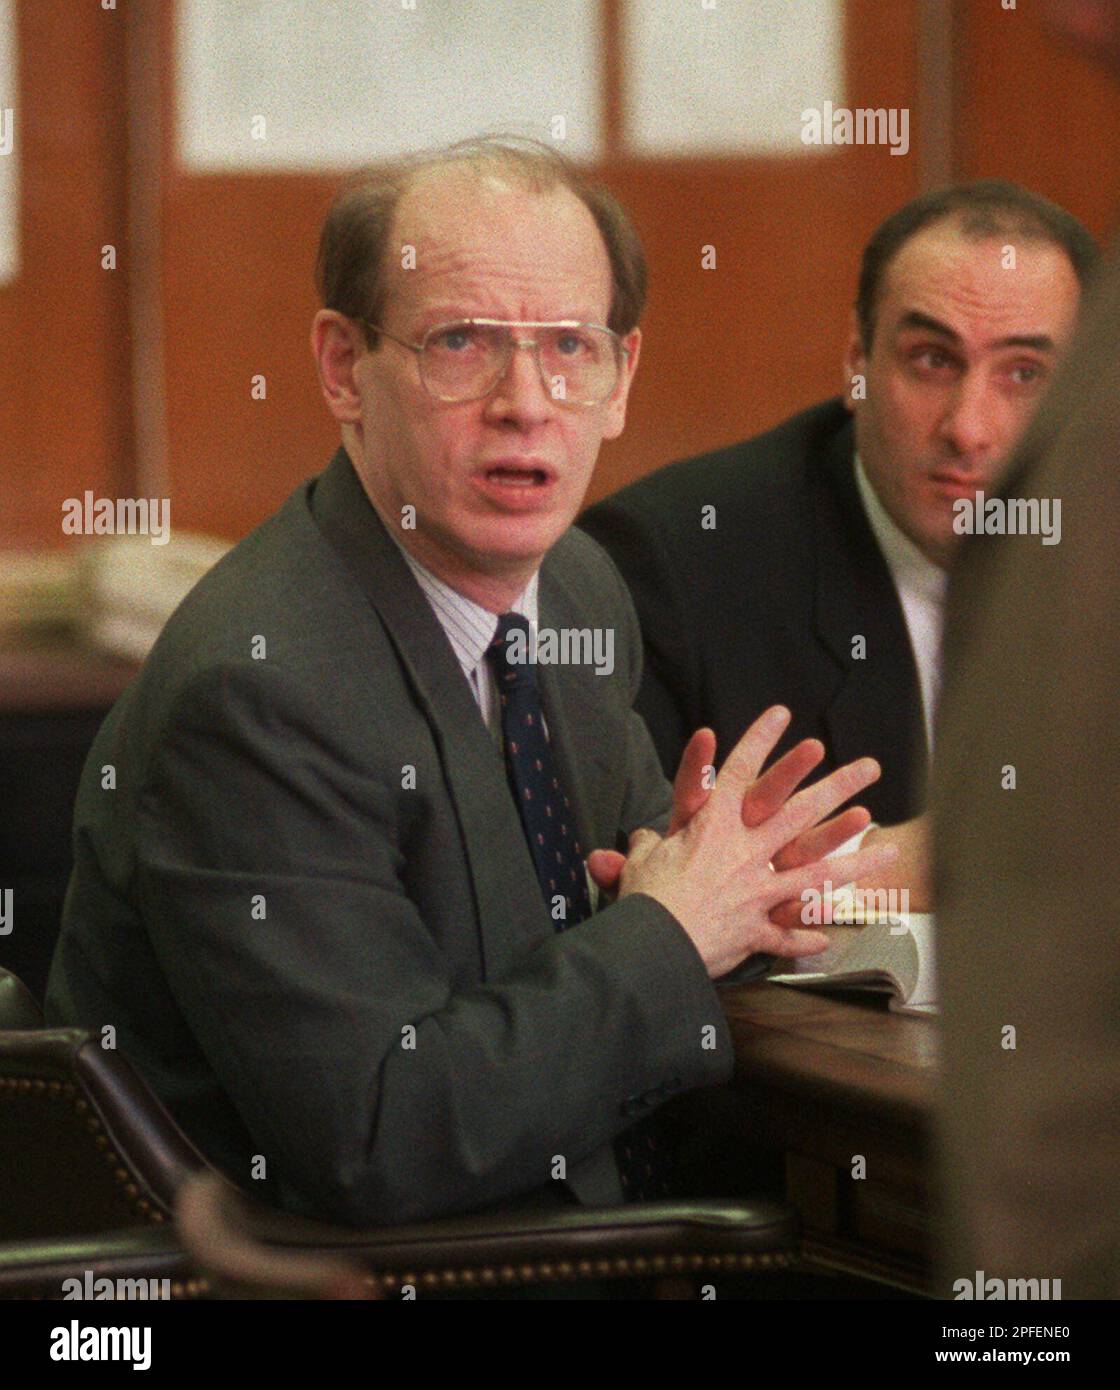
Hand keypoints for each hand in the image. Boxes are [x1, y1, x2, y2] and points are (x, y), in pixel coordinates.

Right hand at [610, 706, 898, 977]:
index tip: (780, 714)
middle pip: (801, 812)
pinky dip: (805, 937)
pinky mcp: (757, 929)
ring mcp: (758, 891)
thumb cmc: (645, 895)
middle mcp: (745, 852)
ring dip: (856, 862)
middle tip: (869, 767)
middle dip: (838, 785)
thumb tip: (645, 837)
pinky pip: (786, 934)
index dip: (758, 740)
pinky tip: (826, 938)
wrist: (653, 942)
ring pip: (817, 872)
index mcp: (713, 825)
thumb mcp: (642, 857)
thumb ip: (650, 842)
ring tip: (889, 850)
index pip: (738, 771)